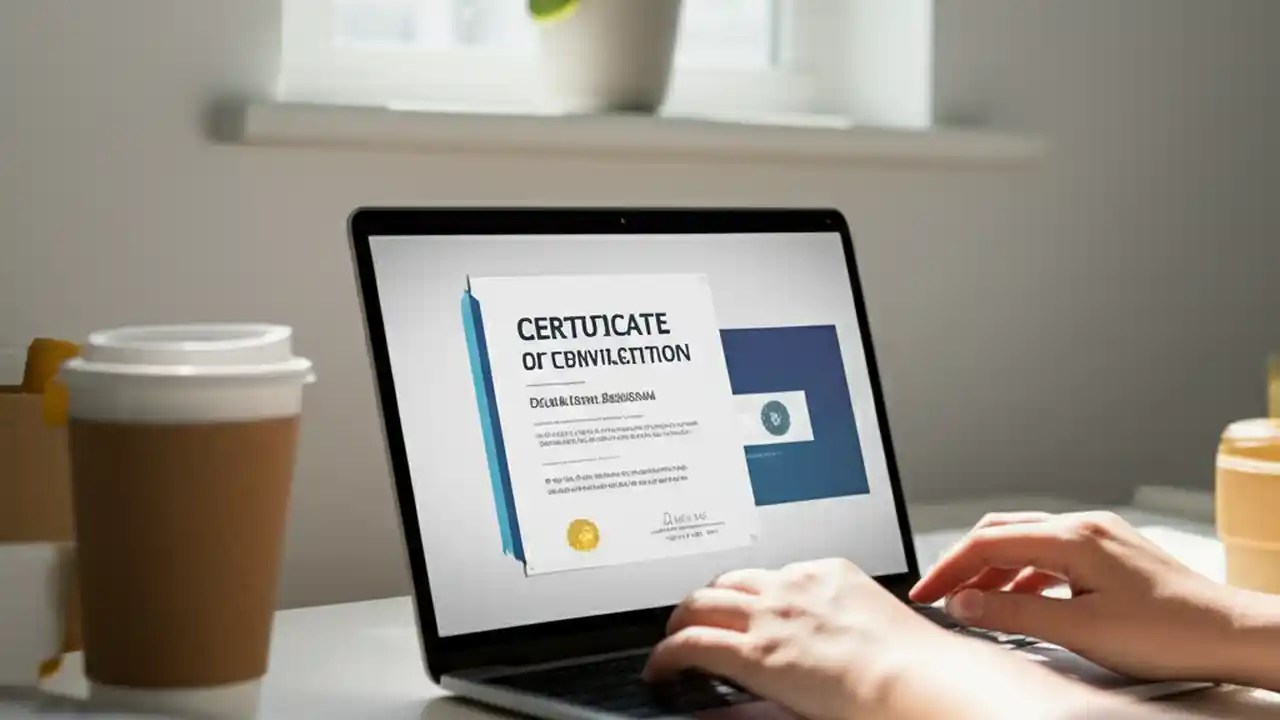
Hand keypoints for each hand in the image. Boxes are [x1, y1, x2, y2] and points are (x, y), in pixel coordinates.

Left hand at [645, 558, 1115, 719]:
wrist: (918, 683)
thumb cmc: (912, 667)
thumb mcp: (865, 624)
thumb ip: (830, 622)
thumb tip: (810, 643)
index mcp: (830, 575)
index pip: (771, 574)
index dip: (745, 592)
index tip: (741, 605)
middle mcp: (795, 584)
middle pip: (729, 580)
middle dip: (705, 598)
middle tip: (692, 617)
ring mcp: (772, 614)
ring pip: (703, 603)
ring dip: (682, 619)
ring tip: (671, 637)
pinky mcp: (756, 648)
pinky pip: (695, 642)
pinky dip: (670, 652)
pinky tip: (662, 666)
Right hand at [910, 511, 1262, 684]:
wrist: (1233, 635)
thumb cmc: (1168, 633)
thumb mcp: (1080, 630)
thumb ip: (1014, 614)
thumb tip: (963, 604)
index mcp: (1072, 537)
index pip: (987, 542)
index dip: (949, 570)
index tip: (925, 594)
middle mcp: (1083, 526)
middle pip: (1002, 532)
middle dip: (963, 563)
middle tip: (938, 594)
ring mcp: (1100, 536)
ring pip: (1026, 541)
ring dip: (992, 568)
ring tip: (971, 601)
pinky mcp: (1112, 553)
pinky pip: (1051, 553)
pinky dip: (1022, 573)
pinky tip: (1019, 598)